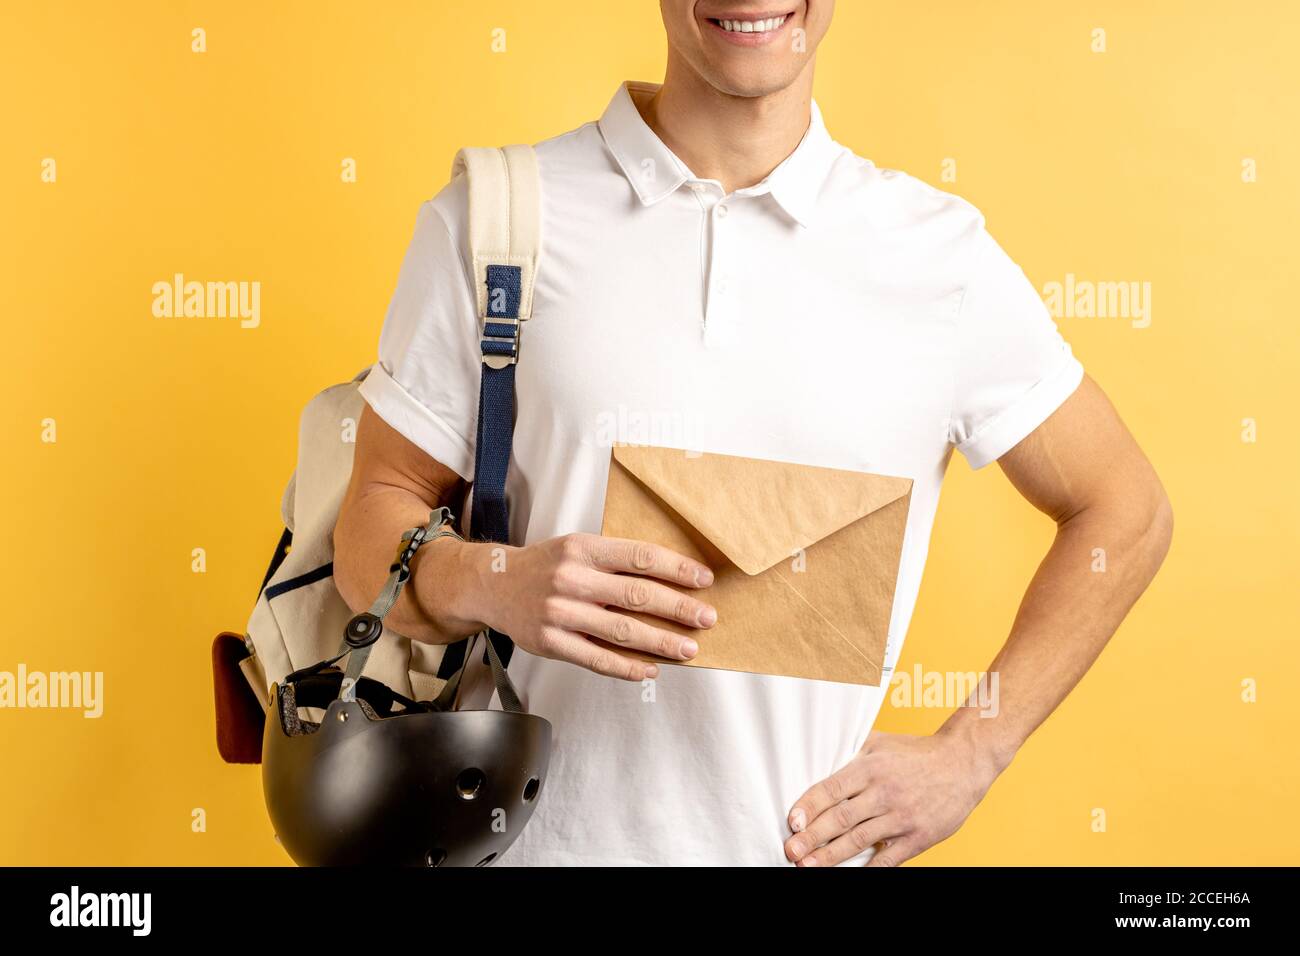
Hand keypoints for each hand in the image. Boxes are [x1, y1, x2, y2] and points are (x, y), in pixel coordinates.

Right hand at [463, 533, 716, 680]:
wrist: (494, 585)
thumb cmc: (546, 565)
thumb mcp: (577, 547)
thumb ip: (615, 560)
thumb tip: (670, 577)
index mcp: (583, 549)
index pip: (640, 557)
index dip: (677, 569)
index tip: (703, 580)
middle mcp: (572, 579)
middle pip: (637, 595)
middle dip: (678, 608)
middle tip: (707, 618)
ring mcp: (560, 613)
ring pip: (622, 631)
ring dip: (661, 642)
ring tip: (688, 648)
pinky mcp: (552, 643)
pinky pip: (597, 659)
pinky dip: (627, 668)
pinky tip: (650, 670)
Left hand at [784, 729, 1002, 866]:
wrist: (963, 763)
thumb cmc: (917, 752)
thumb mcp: (881, 742)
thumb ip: (851, 751)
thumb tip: (819, 756)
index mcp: (870, 768)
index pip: (831, 789)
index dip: (809, 807)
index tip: (792, 822)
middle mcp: (883, 793)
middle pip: (840, 819)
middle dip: (812, 837)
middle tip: (790, 851)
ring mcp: (901, 817)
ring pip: (859, 840)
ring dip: (830, 856)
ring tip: (808, 866)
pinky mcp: (918, 836)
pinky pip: (888, 858)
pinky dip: (867, 869)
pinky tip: (847, 875)